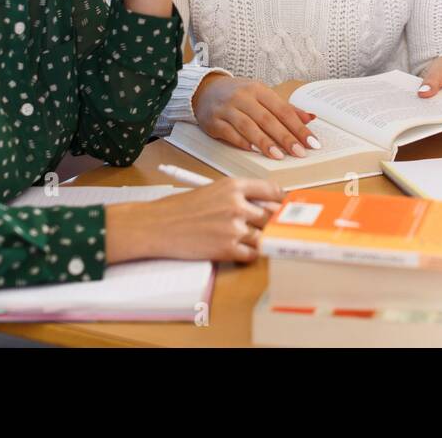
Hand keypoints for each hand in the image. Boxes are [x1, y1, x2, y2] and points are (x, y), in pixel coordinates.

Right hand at [106, 177, 282, 262]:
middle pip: (272, 215)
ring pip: (264, 236)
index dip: (281, 200)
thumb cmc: (181, 208)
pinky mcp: (227, 249)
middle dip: (271, 222)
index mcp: (234, 186)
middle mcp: (237, 204)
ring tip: (246, 239)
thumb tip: (265, 205)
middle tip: (268, 226)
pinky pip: (252, 255)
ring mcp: (233, 228)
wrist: (157, 225)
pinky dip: (248, 255)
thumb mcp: (213, 190)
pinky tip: (238, 251)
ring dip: (258, 240)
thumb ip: (239, 196)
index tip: (283, 207)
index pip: (273, 190)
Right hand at [192, 74, 317, 158]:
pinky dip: (242, 143)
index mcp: (258, 90)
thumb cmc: (239, 95)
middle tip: (300, 152)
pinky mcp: (214, 121)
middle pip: (267, 119)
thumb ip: (285, 108)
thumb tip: (310, 118)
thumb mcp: (262, 95)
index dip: (298, 127)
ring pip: (248, 126)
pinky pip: (229, 133)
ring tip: (279, 156)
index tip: (311, 142)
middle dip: (285, 137)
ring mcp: (227, 109)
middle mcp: (243, 97)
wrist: (205, 90)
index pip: (283, 110)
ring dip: (265, 142)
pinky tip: (253, 151)